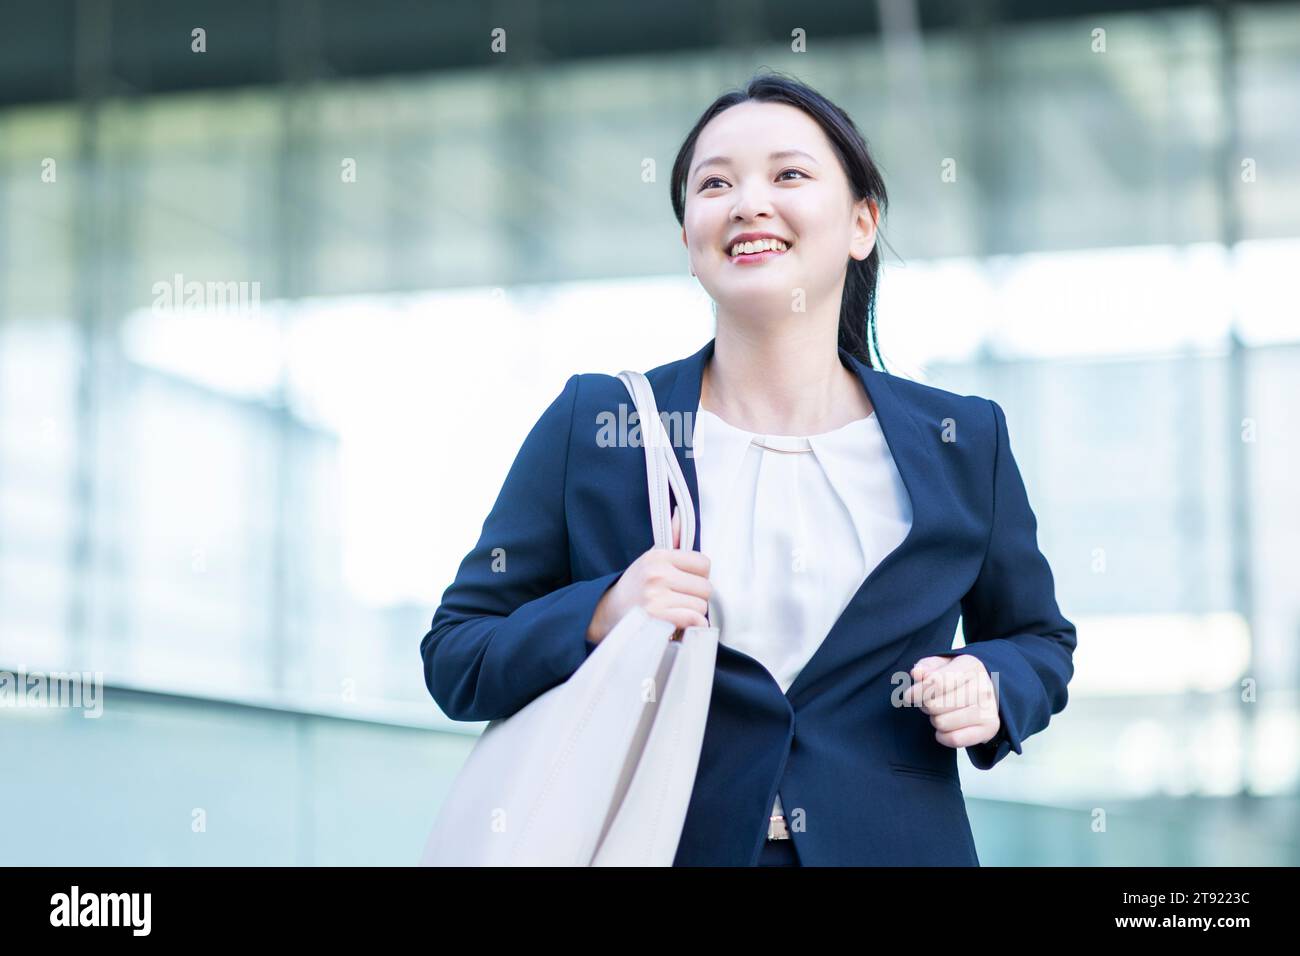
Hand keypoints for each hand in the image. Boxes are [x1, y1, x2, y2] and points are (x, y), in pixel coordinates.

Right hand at [586, 506, 711, 642]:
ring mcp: (657, 597)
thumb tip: (680, 514)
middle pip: (705, 587)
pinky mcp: (658, 618)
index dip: (699, 575)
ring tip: (675, 611)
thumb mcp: (650, 559)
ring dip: (692, 613)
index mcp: (658, 557)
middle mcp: (658, 574)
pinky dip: (691, 625)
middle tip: (679, 599)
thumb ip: (671, 539)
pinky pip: (694, 620)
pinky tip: (679, 623)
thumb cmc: (634, 587)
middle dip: (696, 596)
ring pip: (701, 606)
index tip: (687, 581)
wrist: (607, 613)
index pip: (703, 563)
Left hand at [903, 655, 1000, 748]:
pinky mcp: (990, 729)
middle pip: (935, 705)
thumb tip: (916, 673)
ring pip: (942, 723)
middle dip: (925, 705)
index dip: (917, 691)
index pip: (937, 682)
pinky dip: (943, 736)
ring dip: (935, 720)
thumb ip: (926, 667)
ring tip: (942, 712)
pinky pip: (954, 739)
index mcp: (971, 666)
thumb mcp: (943, 665)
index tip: (909, 696)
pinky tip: (946, 727)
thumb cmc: (958, 677)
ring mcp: (988, 710)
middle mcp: (983, 688)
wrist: (988, 691)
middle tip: (930, 702)